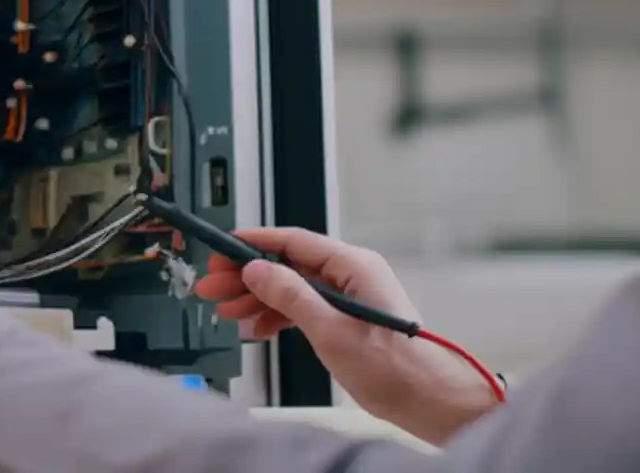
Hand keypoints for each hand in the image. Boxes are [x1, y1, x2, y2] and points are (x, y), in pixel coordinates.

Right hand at [195, 228, 496, 444]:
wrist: (426, 398)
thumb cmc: (394, 367)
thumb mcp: (331, 330)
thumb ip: (291, 296)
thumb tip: (256, 269)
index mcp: (353, 265)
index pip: (294, 241)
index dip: (254, 243)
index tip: (224, 247)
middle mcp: (351, 274)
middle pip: (288, 265)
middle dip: (247, 276)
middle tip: (213, 285)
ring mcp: (347, 296)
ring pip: (291, 287)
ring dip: (258, 298)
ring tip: (227, 310)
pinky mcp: (345, 318)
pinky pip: (303, 307)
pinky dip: (278, 316)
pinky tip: (256, 328)